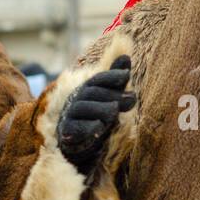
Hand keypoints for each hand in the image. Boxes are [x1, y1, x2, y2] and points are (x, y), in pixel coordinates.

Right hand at [56, 55, 135, 174]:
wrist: (78, 142)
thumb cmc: (96, 115)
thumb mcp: (109, 97)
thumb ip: (116, 81)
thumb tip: (126, 57)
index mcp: (88, 89)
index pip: (99, 79)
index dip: (112, 75)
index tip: (127, 75)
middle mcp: (77, 98)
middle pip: (93, 93)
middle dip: (113, 95)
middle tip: (132, 99)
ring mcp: (70, 114)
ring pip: (83, 108)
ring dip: (101, 109)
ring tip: (115, 113)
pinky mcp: (67, 132)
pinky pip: (75, 127)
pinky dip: (87, 128)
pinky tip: (99, 128)